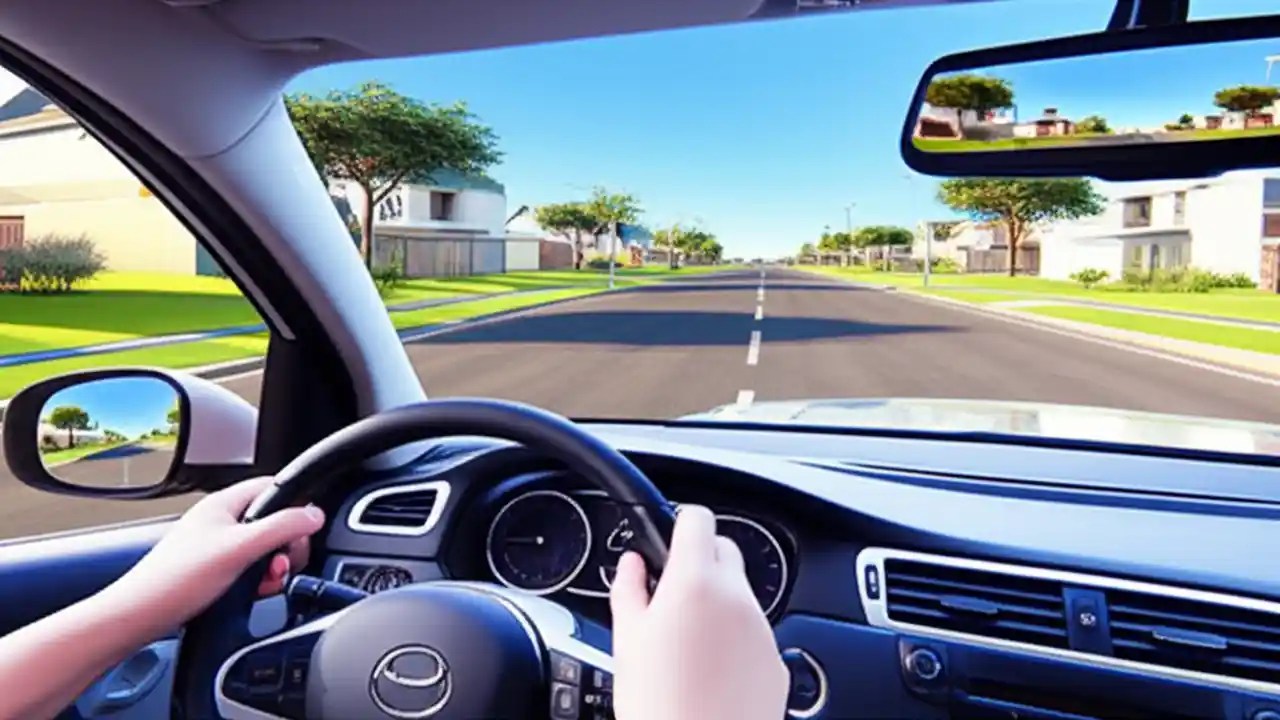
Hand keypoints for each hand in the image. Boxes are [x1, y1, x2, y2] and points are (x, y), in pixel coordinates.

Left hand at [107, 477, 325, 633]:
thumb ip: (281, 527)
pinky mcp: (214, 571)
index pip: (273, 487)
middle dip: (286, 545)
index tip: (304, 530)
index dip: (295, 505)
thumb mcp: (240, 548)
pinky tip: (252, 593)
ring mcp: (217, 547)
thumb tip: (314, 514)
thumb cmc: (175, 580)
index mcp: (223, 504)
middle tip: (281, 563)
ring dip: (273, 566)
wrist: (138, 616)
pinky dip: (258, 581)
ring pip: (264, 549)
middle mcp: (221, 521)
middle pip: (273, 521)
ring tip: (265, 582)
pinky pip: (250, 569)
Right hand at [609, 505, 788, 719]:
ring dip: (717, 602)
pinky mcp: (776, 660)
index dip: (680, 524)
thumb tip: (634, 565)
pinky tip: (709, 668)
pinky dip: (735, 638)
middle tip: (672, 593)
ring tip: (687, 643)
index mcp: (695, 582)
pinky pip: (754, 632)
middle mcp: (737, 598)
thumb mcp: (626, 640)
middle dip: (700, 561)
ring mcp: (761, 629)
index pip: (698, 519)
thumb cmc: (657, 706)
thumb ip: (630, 589)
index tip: (669, 539)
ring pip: (741, 594)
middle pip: (725, 550)